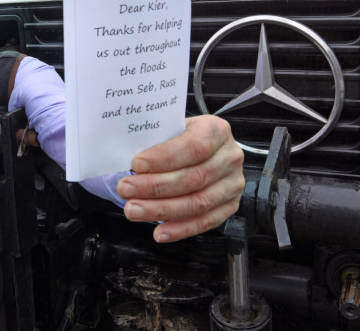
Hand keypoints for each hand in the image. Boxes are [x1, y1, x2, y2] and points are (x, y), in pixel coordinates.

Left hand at [116, 115, 244, 242]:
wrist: (206, 148)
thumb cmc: (183, 138)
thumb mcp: (173, 127)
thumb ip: (156, 139)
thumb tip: (126, 157)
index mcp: (216, 130)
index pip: (194, 146)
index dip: (165, 157)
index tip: (137, 164)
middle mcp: (229, 157)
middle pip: (193, 178)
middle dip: (155, 187)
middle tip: (126, 190)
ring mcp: (232, 184)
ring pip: (198, 203)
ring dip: (162, 210)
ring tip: (134, 210)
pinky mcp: (229, 206)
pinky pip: (205, 222)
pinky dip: (180, 229)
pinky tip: (159, 232)